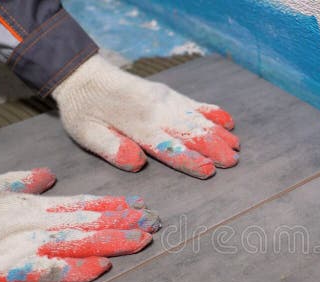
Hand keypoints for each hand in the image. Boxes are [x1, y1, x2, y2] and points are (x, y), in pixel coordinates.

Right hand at [0, 169, 159, 281]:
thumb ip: (19, 181)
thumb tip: (50, 175)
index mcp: (25, 204)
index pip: (80, 203)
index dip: (113, 205)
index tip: (142, 205)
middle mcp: (26, 223)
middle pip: (85, 221)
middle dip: (123, 222)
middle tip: (157, 223)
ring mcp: (14, 248)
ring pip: (73, 243)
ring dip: (110, 242)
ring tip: (141, 241)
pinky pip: (43, 272)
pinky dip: (73, 269)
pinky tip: (99, 268)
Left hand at [53, 55, 239, 178]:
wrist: (82, 74)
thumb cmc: (83, 110)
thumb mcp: (86, 133)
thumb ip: (111, 148)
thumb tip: (137, 163)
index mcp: (136, 126)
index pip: (168, 147)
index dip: (189, 160)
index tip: (209, 169)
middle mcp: (155, 112)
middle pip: (189, 132)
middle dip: (213, 147)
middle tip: (233, 162)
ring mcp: (163, 100)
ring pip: (196, 119)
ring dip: (217, 133)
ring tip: (236, 146)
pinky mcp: (166, 94)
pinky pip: (193, 104)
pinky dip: (211, 112)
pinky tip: (227, 121)